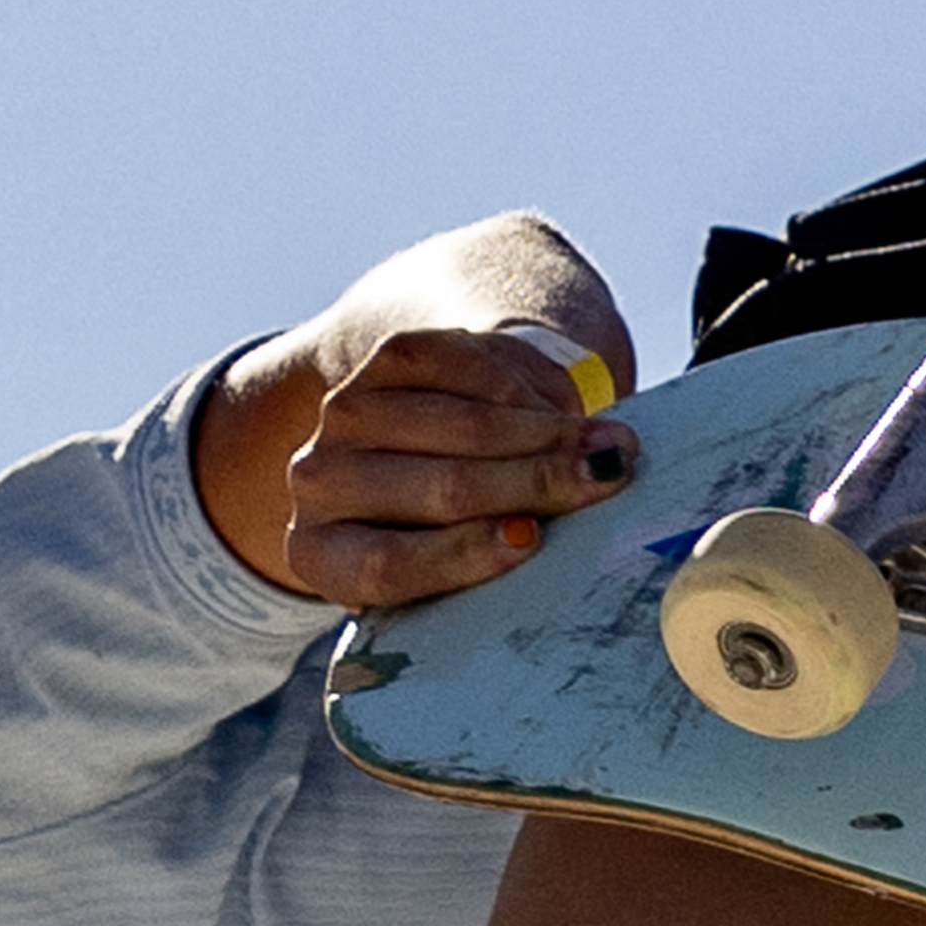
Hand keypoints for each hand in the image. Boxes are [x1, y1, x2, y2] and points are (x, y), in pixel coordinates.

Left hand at [265, 323, 641, 611]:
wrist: (431, 446)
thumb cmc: (455, 530)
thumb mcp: (454, 567)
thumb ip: (483, 562)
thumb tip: (545, 529)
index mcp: (323, 557)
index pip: (387, 565)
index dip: (461, 554)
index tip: (530, 538)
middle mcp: (318, 485)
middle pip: (438, 490)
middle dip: (533, 484)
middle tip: (602, 480)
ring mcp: (346, 414)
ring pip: (458, 424)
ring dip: (544, 435)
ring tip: (606, 445)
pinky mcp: (385, 359)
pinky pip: (464, 368)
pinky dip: (524, 392)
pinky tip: (566, 411)